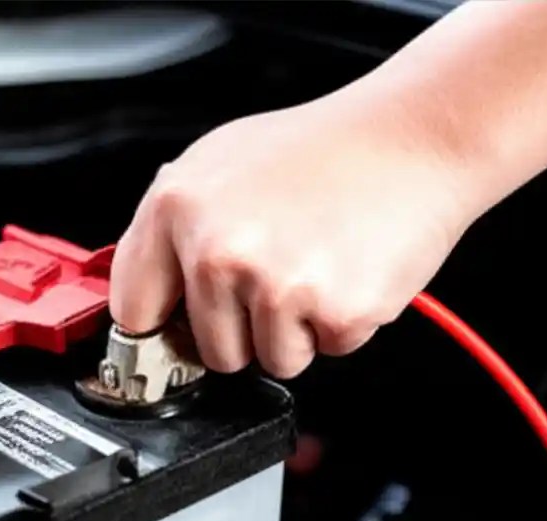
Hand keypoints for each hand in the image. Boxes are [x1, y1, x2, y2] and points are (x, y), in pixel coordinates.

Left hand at [108, 95, 474, 378]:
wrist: (414, 135)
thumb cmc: (320, 149)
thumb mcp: (217, 163)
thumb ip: (171, 227)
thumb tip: (144, 291)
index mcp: (175, 209)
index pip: (132, 311)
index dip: (155, 331)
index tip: (168, 342)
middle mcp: (217, 250)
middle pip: (209, 350)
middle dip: (243, 328)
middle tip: (279, 272)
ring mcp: (274, 284)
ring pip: (269, 359)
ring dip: (295, 330)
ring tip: (316, 264)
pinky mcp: (334, 311)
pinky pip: (325, 352)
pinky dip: (342, 324)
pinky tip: (348, 270)